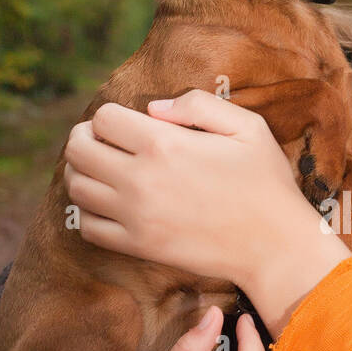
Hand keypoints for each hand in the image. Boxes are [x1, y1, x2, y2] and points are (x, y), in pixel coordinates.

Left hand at [62, 90, 302, 288]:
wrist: (274, 246)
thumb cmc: (266, 183)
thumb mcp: (248, 127)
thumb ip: (199, 104)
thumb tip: (153, 107)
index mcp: (164, 144)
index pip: (103, 118)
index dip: (110, 115)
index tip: (124, 123)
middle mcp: (140, 179)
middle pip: (78, 150)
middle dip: (85, 138)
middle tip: (102, 141)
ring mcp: (135, 216)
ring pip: (77, 188)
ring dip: (84, 174)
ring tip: (104, 171)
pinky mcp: (138, 246)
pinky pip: (88, 227)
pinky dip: (90, 213)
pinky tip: (110, 205)